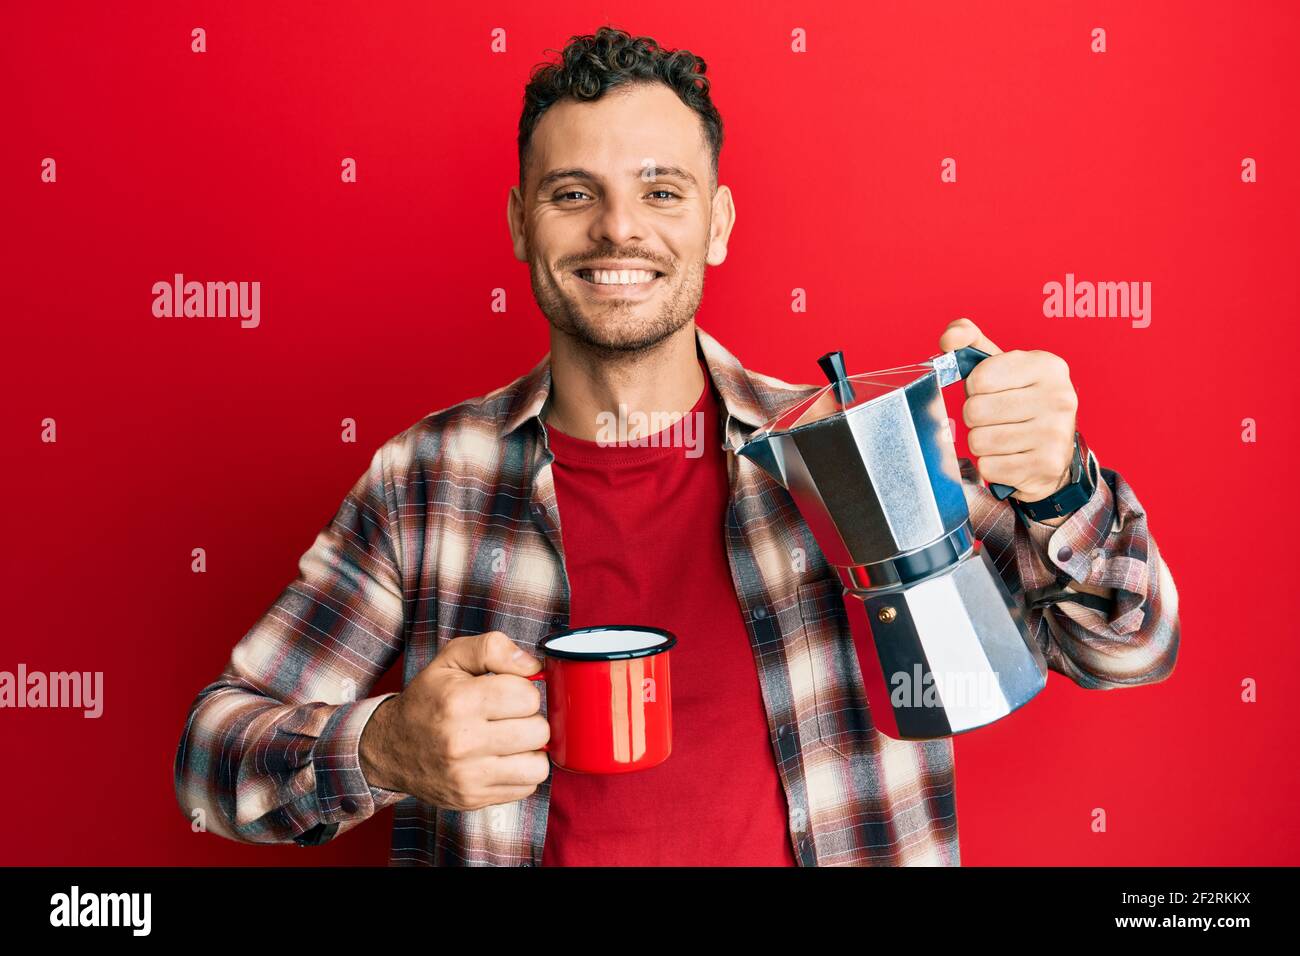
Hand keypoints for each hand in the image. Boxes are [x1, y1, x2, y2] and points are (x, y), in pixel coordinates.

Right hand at [359, 631, 549, 810]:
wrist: (389, 747)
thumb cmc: (427, 699)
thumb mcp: (451, 659)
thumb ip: (493, 649)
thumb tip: (533, 665)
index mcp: (459, 700)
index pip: (528, 696)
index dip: (524, 690)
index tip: (509, 693)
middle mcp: (462, 741)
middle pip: (538, 731)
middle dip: (530, 719)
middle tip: (510, 717)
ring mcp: (467, 776)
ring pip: (537, 765)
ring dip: (530, 750)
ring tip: (511, 740)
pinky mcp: (472, 798)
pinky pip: (525, 787)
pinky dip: (521, 773)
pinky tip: (503, 759)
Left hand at [938, 318, 1077, 502]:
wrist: (1053, 450)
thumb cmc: (1019, 402)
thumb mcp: (1000, 366)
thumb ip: (969, 342)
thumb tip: (949, 338)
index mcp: (1047, 365)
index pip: (978, 378)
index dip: (975, 388)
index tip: (993, 391)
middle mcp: (1058, 397)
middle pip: (974, 411)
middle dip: (975, 418)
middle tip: (996, 418)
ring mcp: (1055, 433)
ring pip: (978, 440)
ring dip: (982, 443)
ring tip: (1003, 437)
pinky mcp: (1046, 466)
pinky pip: (988, 466)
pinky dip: (991, 465)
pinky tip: (1010, 457)